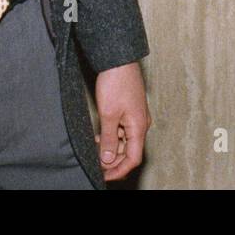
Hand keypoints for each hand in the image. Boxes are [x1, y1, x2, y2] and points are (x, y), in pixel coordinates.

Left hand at [93, 61, 149, 180]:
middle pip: (130, 152)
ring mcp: (135, 117)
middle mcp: (141, 124)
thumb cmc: (116, 82)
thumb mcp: (109, 114)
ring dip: (111, 149)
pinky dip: (111, 137)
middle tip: (96, 166)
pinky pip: (122, 130)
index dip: (118, 171)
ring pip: (125, 141)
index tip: (103, 176)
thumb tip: (108, 160)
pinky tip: (98, 137)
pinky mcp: (129, 110)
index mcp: (139, 127)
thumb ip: (109, 139)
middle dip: (114, 162)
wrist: (118, 59)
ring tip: (94, 151)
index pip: (133, 159)